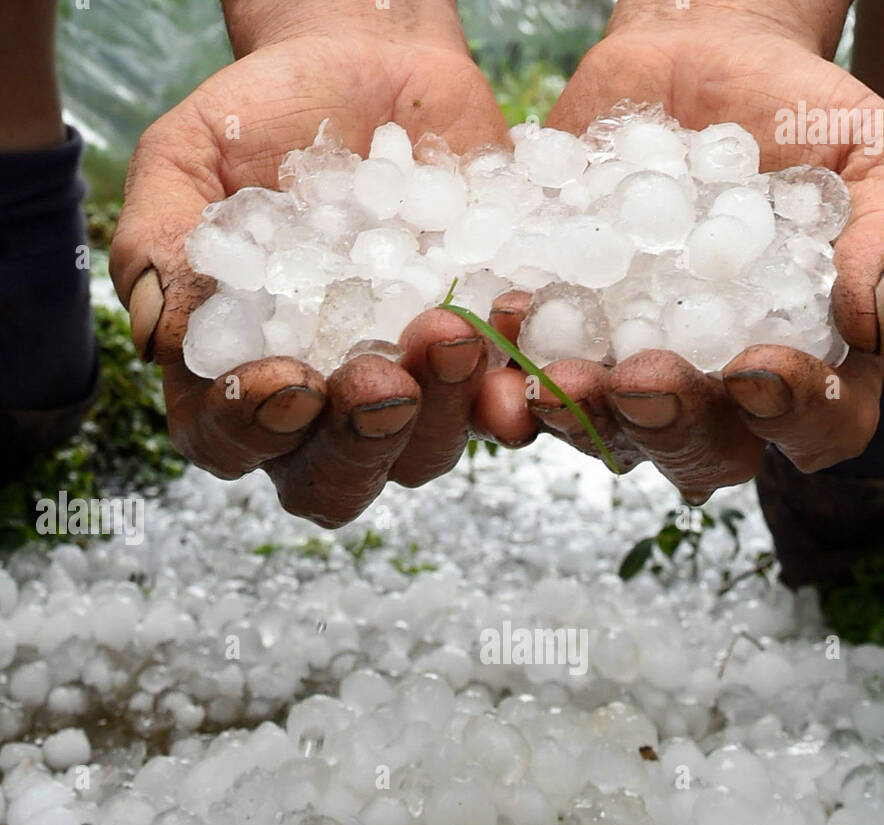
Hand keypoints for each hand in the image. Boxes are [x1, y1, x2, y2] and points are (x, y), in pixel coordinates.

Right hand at [110, 22, 516, 525]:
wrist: (369, 66)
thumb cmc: (264, 119)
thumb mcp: (188, 158)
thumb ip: (159, 246)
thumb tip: (160, 341)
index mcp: (237, 376)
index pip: (229, 444)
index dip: (253, 431)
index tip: (287, 382)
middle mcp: (321, 409)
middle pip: (332, 484)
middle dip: (358, 444)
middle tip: (380, 381)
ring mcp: (406, 395)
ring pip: (421, 458)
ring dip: (439, 414)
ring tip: (450, 329)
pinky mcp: (476, 365)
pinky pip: (500, 405)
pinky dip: (508, 383)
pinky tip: (508, 318)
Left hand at [479, 4, 883, 501]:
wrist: (700, 61)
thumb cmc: (803, 118)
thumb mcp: (876, 156)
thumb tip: (871, 323)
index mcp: (810, 370)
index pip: (822, 429)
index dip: (798, 419)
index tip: (764, 370)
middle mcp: (721, 394)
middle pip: (705, 452)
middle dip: (675, 425)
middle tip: (647, 381)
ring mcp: (638, 375)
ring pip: (612, 432)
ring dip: (585, 416)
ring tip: (564, 377)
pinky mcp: (568, 340)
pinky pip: (536, 376)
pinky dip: (516, 365)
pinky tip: (508, 321)